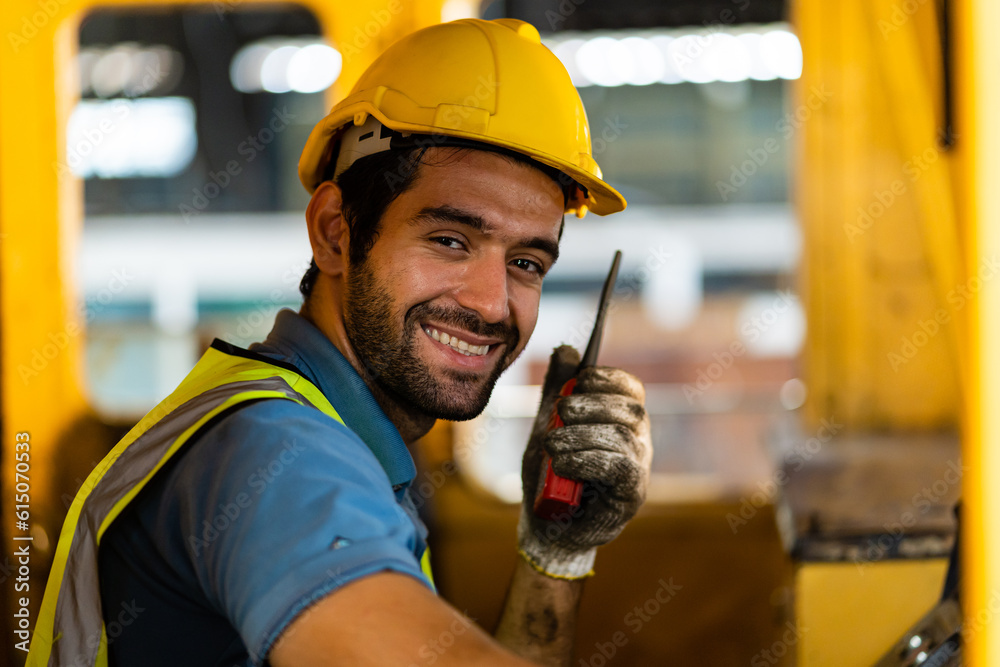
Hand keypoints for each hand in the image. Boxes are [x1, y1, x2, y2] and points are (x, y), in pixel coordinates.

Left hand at [517, 345, 652, 578]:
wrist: (544, 523)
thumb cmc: (550, 473)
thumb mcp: (547, 423)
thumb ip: (557, 387)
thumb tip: (566, 350)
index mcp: (620, 420)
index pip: (631, 388)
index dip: (609, 378)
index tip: (580, 378)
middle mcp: (637, 441)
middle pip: (631, 409)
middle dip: (593, 404)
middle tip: (561, 410)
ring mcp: (638, 468)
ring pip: (623, 437)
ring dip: (582, 434)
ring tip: (552, 444)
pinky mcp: (631, 494)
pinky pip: (620, 467)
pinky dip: (587, 459)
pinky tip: (562, 463)